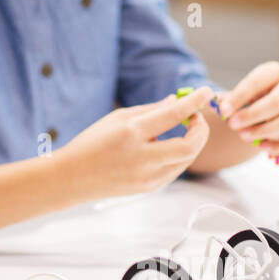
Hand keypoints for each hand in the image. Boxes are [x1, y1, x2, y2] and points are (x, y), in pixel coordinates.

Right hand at [59, 86, 212, 200]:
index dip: (193, 102)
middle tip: (195, 117)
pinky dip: (179, 155)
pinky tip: (168, 146)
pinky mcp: (149, 188)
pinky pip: (175, 169)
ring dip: (191, 142)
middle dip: (200, 129)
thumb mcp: (116, 119)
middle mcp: (142, 157)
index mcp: (131, 133)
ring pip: (186, 159)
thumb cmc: (92, 143)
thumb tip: (175, 101)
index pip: (172, 115)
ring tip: (181, 130)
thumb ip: (149, 110)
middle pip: (190, 145)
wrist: (72, 178)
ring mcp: (147, 177)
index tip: (206, 91)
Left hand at [220, 61, 278, 152]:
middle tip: (232, 126)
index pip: (258, 82)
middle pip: (277, 102)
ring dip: (265, 131)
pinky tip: (262, 147)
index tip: (224, 111)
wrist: (271, 110)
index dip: (240, 96)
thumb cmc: (252, 100)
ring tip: (243, 136)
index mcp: (274, 72)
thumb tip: (212, 106)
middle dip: (252, 115)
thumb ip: (226, 101)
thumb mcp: (239, 96)